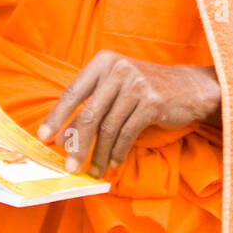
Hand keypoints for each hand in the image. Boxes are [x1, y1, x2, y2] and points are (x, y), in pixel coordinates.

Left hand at [36, 52, 221, 177]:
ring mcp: (137, 84)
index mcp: (103, 62)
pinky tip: (113, 162)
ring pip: (108, 128)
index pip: (73, 92)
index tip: (44, 137)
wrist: (188, 88)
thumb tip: (64, 136)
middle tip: (70, 166)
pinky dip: (118, 152)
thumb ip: (93, 104)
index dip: (57, 117)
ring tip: (93, 170)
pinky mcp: (152, 102)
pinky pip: (127, 133)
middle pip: (89, 114)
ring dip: (99, 154)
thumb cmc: (145, 90)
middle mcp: (118, 69)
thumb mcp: (116, 87)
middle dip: (77, 144)